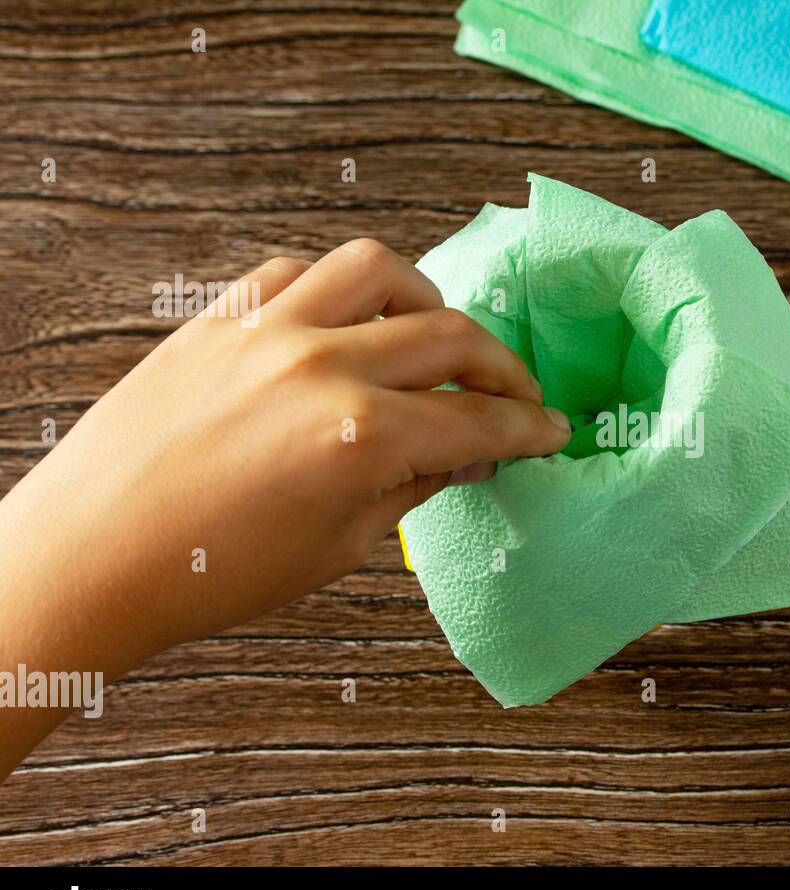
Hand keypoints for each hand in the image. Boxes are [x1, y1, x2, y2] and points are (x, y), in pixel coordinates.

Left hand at [0, 239, 569, 775]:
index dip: (528, 427)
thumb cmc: (212, 573)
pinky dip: (340, 289)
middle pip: (450, 338)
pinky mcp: (220, 318)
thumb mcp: (339, 545)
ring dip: (427, 301)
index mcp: (360, 437)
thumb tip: (465, 454)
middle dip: (502, 369)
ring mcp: (267, 330)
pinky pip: (298, 272)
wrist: (93, 558)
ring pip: (379, 271)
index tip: (551, 430)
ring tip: (435, 339)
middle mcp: (322, 365)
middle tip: (516, 396)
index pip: (477, 420)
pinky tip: (349, 324)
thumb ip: (413, 485)